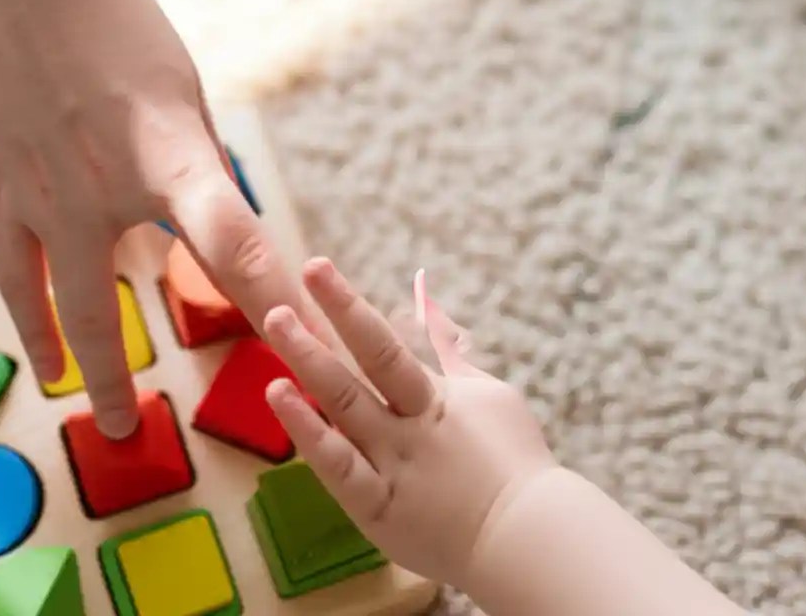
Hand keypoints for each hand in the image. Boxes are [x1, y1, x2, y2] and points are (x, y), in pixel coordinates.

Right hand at [0, 0, 309, 437]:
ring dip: (100, 375)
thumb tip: (207, 219)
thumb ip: (191, 162)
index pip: (234, 243)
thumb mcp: (177, 86)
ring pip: (74, 312)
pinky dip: (35, 330)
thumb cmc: (109, 17)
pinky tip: (49, 367)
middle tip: (205, 416)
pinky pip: (17, 281)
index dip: (272, 301)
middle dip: (182, 361)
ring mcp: (43, 196)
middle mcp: (107, 185)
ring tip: (117, 424)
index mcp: (171, 149)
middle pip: (146, 302)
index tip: (302, 344)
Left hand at [262, 258, 556, 588]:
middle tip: (277, 304)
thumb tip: (434, 321)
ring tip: (274, 335)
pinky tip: (280, 400)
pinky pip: (339, 470)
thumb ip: (453, 362)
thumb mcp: (491, 399)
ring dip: (306, 369)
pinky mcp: (379, 510)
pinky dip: (310, 436)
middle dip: (314, 336)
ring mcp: (392, 469)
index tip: (317, 268)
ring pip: (343, 411)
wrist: (531, 537)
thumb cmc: (515, 464)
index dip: (346, 305)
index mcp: (434, 400)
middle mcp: (407, 429)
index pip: (382, 344)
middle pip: (355, 373)